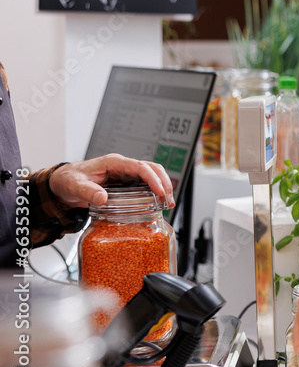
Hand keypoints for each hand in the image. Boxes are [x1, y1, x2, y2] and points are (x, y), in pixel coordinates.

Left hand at [48, 154, 173, 208]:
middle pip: (152, 168)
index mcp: (113, 162)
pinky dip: (154, 192)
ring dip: (162, 187)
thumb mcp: (75, 186)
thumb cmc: (69, 180)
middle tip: (168, 199)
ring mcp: (125, 174)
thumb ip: (88, 192)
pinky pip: (145, 184)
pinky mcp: (125, 182)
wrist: (62, 183)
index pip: (140, 166)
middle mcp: (122, 166)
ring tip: (167, 203)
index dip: (153, 179)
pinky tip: (157, 203)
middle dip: (164, 182)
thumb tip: (102, 198)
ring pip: (151, 175)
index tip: (160, 192)